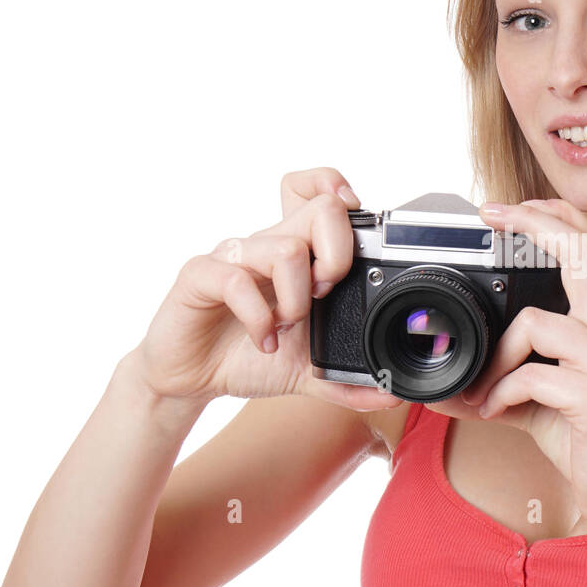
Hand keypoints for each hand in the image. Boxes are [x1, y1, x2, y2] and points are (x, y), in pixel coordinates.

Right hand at [133, 166, 405, 410]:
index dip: (343, 195)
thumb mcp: (309, 373)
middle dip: (338, 255)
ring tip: (287, 329)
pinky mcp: (200, 276)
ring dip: (296, 298)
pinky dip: (258, 317)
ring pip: (285, 249)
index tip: (360, 241)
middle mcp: (268, 246)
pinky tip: (264, 341)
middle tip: (326, 295)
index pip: (321, 192)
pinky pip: (236, 279)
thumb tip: (394, 394)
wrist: (191, 379)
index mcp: (297, 254)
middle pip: (320, 209)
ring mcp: (234, 257)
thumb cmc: (248, 358)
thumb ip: (350, 381)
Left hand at [444, 198, 586, 532]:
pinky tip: (496, 412)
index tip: (504, 208)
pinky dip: (500, 394)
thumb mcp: (534, 401)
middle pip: (581, 251)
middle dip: (534, 222)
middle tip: (490, 215)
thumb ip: (495, 381)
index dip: (550, 216)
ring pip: (534, 322)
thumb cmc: (584, 439)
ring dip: (495, 356)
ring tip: (485, 389)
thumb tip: (434, 384)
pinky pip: (532, 375)